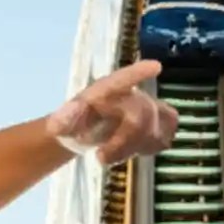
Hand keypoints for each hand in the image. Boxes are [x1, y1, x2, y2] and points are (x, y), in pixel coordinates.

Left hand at [47, 59, 178, 165]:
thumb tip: (60, 123)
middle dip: (124, 141)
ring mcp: (148, 107)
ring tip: (110, 155)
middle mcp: (130, 94)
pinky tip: (131, 150)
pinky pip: (163, 138)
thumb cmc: (73, 122)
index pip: (123, 78)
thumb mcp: (61, 123)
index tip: (155, 66)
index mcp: (105, 89)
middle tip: (101, 157)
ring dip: (133, 148)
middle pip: (144, 113)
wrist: (83, 131)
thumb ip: (62, 121)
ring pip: (156, 128)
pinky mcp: (158, 125)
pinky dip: (148, 149)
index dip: (139, 73)